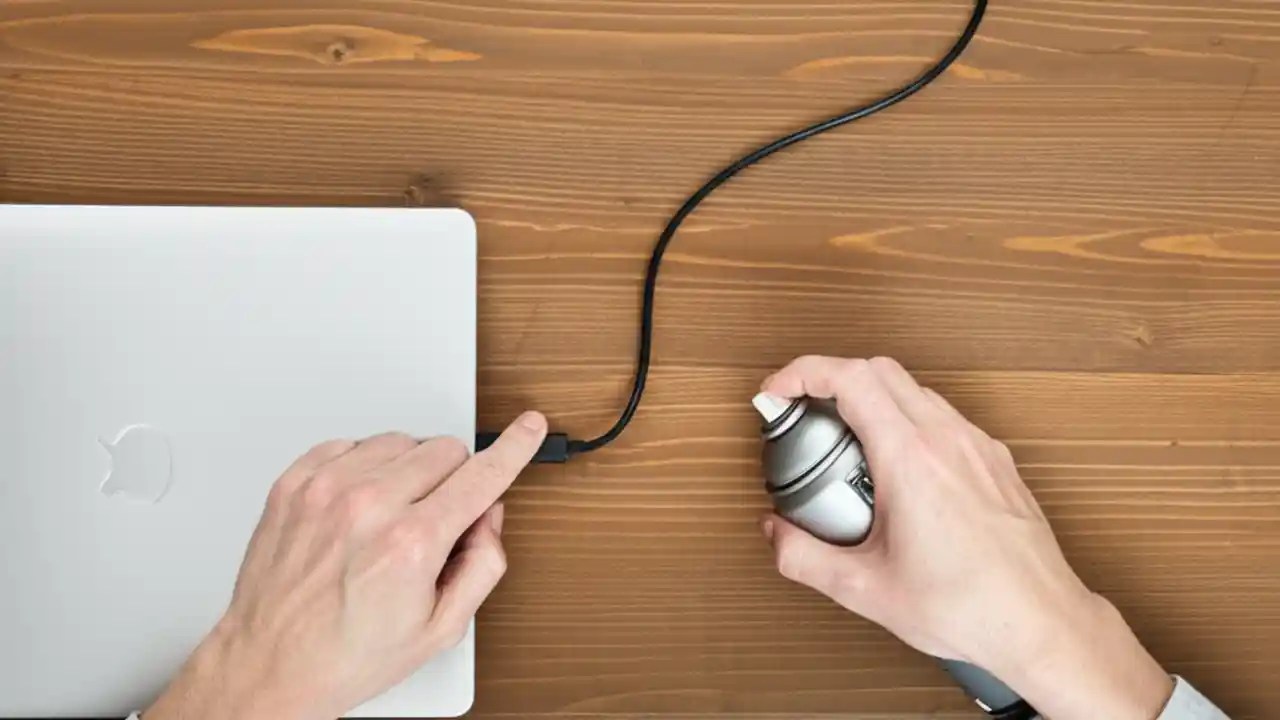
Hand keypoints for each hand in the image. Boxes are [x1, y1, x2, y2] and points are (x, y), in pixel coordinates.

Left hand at [144, 412, 547, 719]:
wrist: (270, 663)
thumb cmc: (346, 653)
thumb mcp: (440, 629)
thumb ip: (482, 565)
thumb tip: (488, 517)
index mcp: (410, 544)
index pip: (481, 476)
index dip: (513, 449)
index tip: (529, 428)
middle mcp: (368, 507)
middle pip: (444, 451)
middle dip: (452, 482)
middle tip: (433, 524)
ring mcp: (327, 489)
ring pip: (400, 442)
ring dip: (408, 471)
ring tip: (390, 519)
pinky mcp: (295, 483)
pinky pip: (352, 445)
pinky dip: (364, 468)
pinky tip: (360, 509)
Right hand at [759, 356, 1172, 719]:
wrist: (1041, 624)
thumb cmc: (971, 607)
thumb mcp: (866, 589)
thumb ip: (805, 558)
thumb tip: (775, 533)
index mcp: (911, 459)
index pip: (850, 379)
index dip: (802, 373)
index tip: (778, 392)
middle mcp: (947, 440)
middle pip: (879, 369)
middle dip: (830, 378)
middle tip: (802, 411)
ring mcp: (977, 446)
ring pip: (914, 389)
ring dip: (871, 399)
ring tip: (846, 443)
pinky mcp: (995, 461)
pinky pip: (942, 417)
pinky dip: (907, 421)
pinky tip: (896, 468)